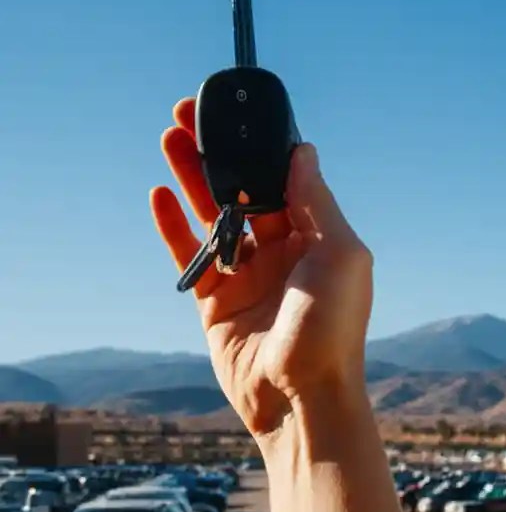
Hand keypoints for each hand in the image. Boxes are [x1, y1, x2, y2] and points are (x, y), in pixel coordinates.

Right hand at [150, 98, 372, 435]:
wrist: (301, 399)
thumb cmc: (333, 331)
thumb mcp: (340, 256)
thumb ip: (316, 202)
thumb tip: (302, 151)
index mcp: (319, 238)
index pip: (286, 178)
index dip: (261, 145)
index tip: (238, 112)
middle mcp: (284, 253)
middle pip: (244, 190)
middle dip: (218, 152)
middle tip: (190, 114)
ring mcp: (248, 277)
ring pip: (213, 215)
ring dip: (191, 177)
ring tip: (169, 137)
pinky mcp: (216, 303)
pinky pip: (190, 256)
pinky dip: (173, 226)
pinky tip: (159, 195)